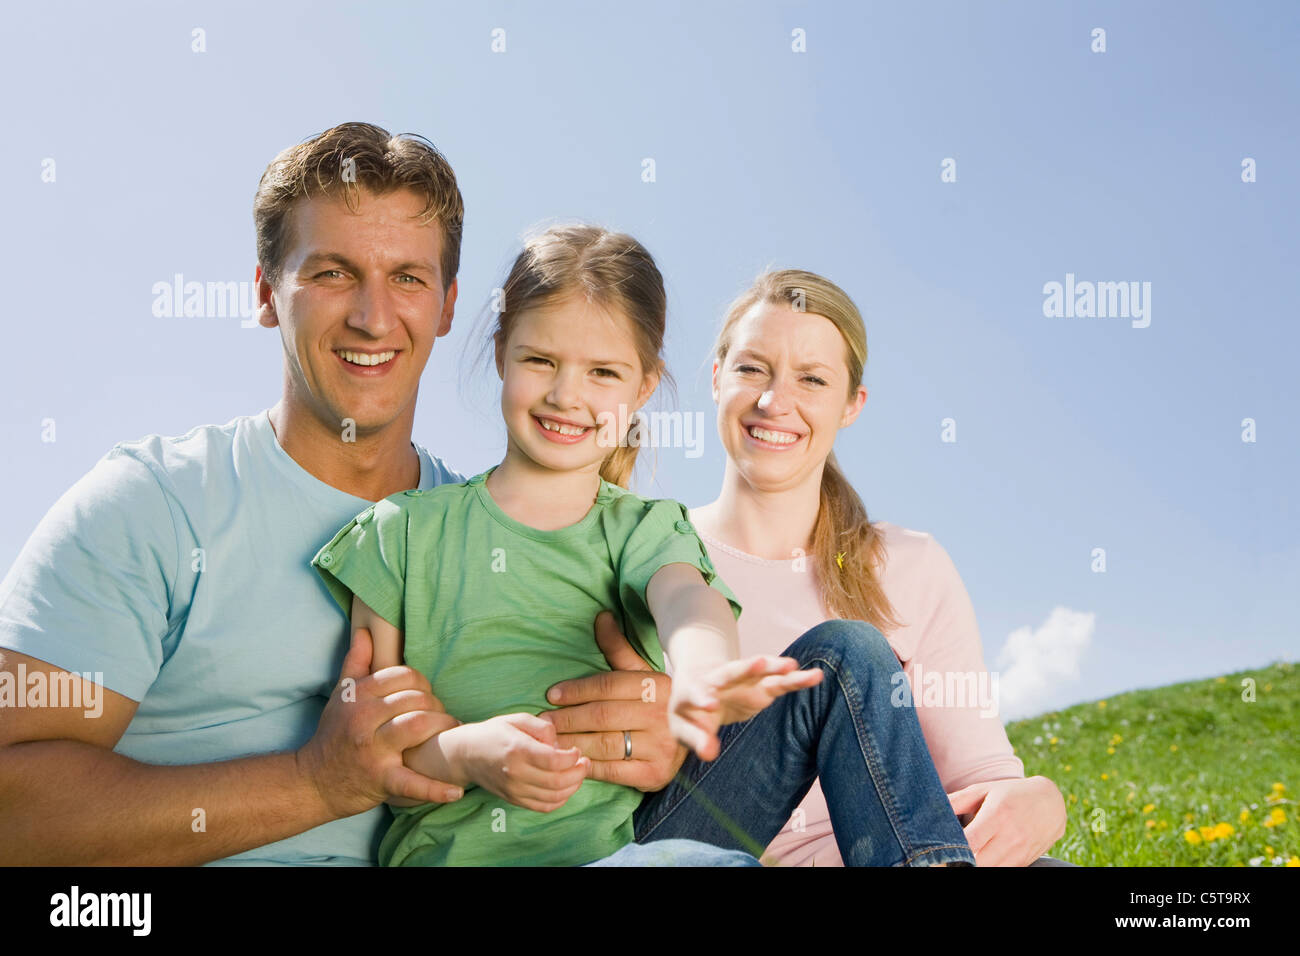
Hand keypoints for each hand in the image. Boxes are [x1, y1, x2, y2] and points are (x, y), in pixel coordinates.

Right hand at [295, 626, 464, 817]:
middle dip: (437, 706)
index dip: (423, 683)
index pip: (404, 676)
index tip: (426, 696)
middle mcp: (363, 719)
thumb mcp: (340, 696)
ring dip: (444, 727)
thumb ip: (356, 662)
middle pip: (417, 699)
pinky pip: (413, 783)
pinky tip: (455, 791)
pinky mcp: (381, 780)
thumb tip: (365, 630)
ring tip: (451, 734)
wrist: (312, 782)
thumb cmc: (333, 734)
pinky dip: (436, 789)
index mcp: (358, 696)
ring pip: (420, 725)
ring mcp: (372, 751)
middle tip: (442, 717)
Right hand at [444, 713, 589, 812]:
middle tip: (585, 763)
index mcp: (517, 750)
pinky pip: (543, 807)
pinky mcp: (514, 800)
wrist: (466, 755)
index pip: (553, 760)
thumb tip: (559, 744)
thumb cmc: (493, 733)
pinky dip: (560, 801)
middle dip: (578, 773)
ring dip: (573, 787)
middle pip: (556, 781)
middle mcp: (515, 773)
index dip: (572, 757)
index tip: (577, 750)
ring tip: (578, 774)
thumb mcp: (516, 718)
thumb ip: (542, 727)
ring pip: (553, 797)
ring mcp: (514, 790)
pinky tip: (565, 788)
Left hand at [539, 610, 684, 791]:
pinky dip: (589, 766)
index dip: (578, 689)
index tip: (551, 694)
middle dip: (568, 718)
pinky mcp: (655, 774)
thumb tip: (601, 617)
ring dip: (573, 742)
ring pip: (606, 743)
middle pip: (604, 715)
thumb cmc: (655, 703)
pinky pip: (614, 771)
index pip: (610, 685)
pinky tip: (571, 760)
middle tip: (543, 721)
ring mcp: (660, 747)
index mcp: (658, 686)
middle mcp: (661, 715)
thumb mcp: (641, 673)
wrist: (694, 737)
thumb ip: (618, 648)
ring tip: (549, 741)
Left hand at [669, 655, 822, 761]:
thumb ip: (697, 739)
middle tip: (759, 663)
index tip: (711, 704)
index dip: (703, 697)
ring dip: (775, 667)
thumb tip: (710, 754)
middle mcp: (718, 679)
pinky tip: (815, 676)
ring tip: (793, 666)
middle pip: (731, 671)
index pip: (696, 692)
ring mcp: (741, 679)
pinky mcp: (760, 685)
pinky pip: (779, 681)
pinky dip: (795, 679)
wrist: (698, 688)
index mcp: (692, 690)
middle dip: (746, 668)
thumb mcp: (685, 729)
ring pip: (759, 671)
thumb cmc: (689, 714)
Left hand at [947, 775, 1067, 865]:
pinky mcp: (1025, 862)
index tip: (938, 849)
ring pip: (991, 870)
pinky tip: (978, 861)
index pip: (970, 842)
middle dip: (961, 862)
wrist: (1050, 803)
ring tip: (961, 859)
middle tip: (947, 857)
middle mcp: (1011, 836)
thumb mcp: (983, 790)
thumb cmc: (1010, 794)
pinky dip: (988, 868)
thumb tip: (928, 808)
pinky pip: (1003, 871)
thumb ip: (956, 801)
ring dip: (974, 866)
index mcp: (997, 814)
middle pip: (979, 862)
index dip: (953, 850)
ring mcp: (1020, 852)